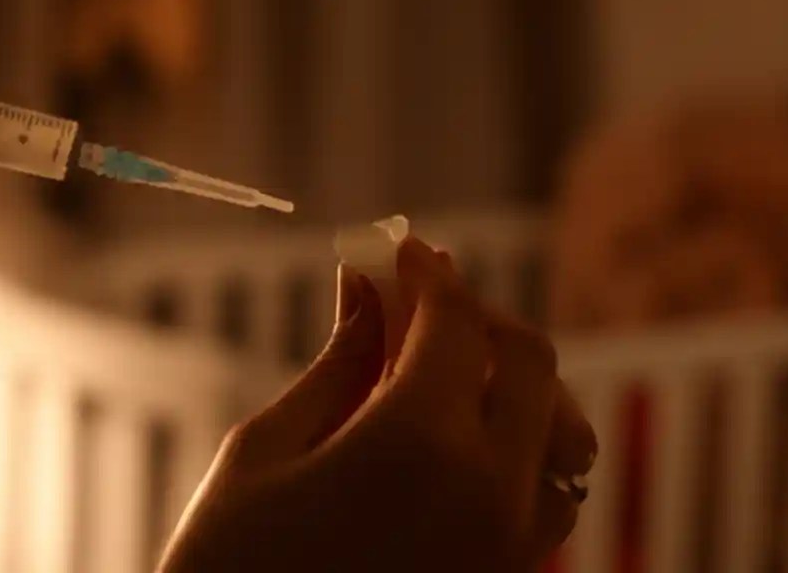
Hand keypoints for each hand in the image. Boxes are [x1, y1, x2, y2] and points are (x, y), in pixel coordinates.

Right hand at [160, 239, 596, 571]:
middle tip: (421, 298)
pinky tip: (461, 435)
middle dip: (479, 316)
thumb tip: (365, 283)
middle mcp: (490, 492)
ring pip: (560, 429)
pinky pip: (549, 492)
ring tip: (447, 365)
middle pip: (531, 364)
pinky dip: (522, 442)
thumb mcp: (265, 451)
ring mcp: (511, 546)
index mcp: (418, 445)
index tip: (402, 247)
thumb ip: (337, 362)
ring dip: (516, 379)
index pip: (456, 325)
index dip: (429, 275)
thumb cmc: (227, 568)